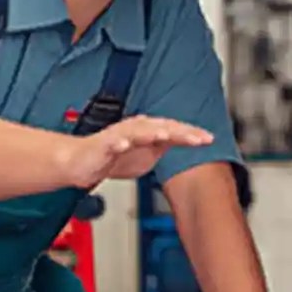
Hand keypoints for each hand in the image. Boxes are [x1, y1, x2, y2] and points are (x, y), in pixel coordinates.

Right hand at [59, 115, 212, 188]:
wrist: (82, 164)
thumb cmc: (114, 157)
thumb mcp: (148, 155)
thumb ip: (165, 148)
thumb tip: (185, 145)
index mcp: (148, 131)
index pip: (174, 130)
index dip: (191, 134)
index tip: (209, 139)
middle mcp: (136, 128)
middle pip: (161, 127)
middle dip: (180, 132)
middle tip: (198, 138)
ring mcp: (120, 135)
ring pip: (139, 131)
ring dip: (152, 132)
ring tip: (166, 135)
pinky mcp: (103, 144)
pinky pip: (112, 142)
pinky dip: (119, 142)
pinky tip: (124, 144)